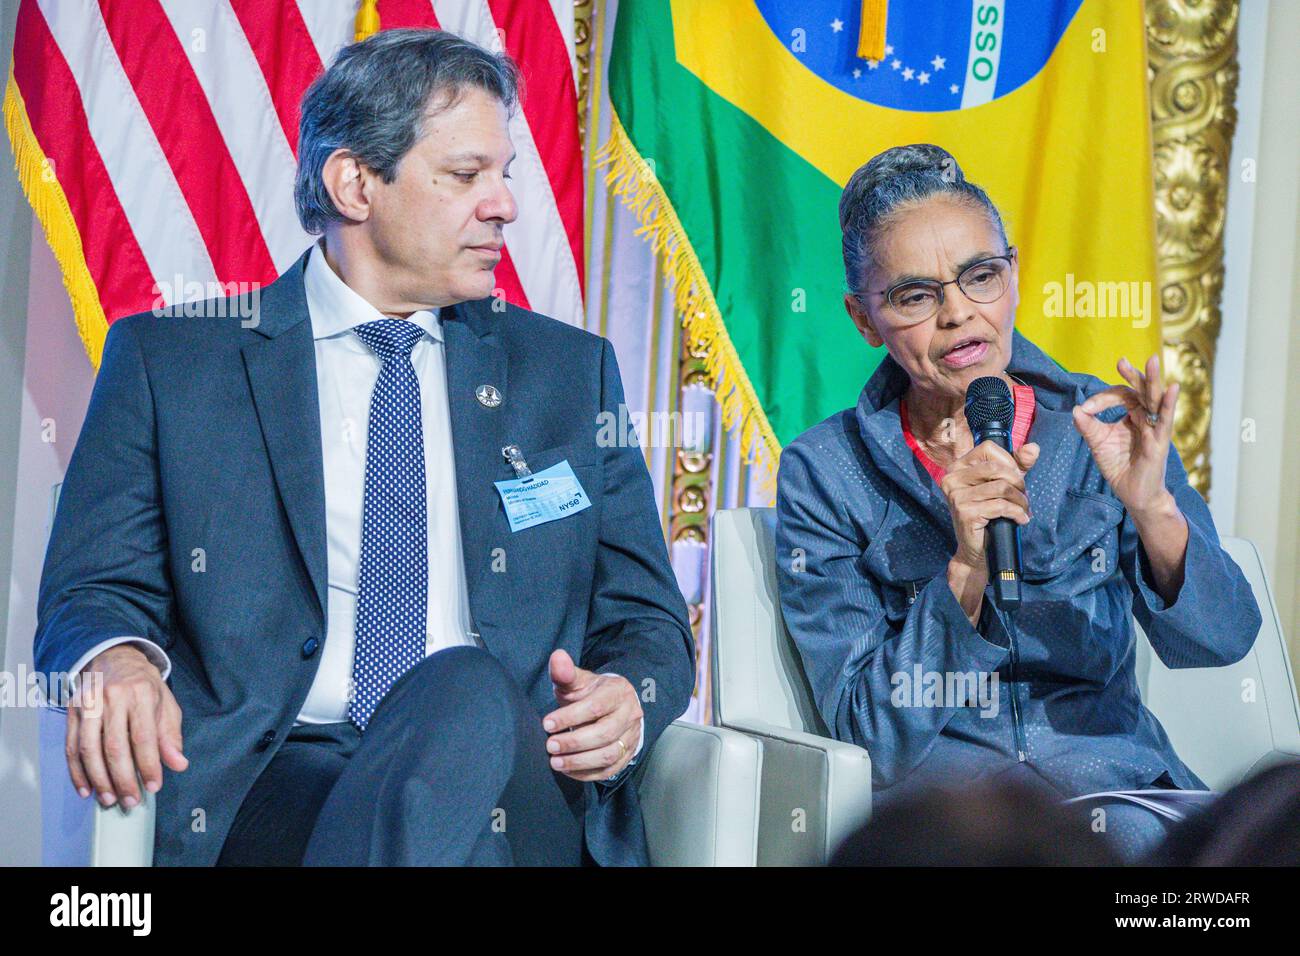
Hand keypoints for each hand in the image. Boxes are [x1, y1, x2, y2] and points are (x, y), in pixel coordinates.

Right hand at [67, 644, 186, 806]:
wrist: (115, 658)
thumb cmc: (144, 686)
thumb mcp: (166, 704)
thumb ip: (171, 736)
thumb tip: (179, 764)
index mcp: (141, 694)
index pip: (144, 736)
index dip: (149, 765)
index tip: (153, 787)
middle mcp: (113, 697)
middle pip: (114, 746)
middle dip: (123, 779)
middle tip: (130, 801)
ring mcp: (88, 703)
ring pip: (89, 748)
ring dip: (98, 779)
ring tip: (109, 799)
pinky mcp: (72, 710)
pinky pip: (71, 746)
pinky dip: (77, 771)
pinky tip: (86, 789)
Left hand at [542, 650, 642, 782]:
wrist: (614, 706)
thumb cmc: (591, 693)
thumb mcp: (579, 680)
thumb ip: (566, 672)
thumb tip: (557, 657)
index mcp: (618, 692)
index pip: (596, 706)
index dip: (570, 717)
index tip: (547, 723)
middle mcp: (630, 714)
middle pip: (604, 733)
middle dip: (574, 742)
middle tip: (550, 745)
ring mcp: (631, 736)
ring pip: (608, 754)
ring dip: (580, 761)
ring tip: (555, 762)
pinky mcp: (628, 755)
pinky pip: (609, 770)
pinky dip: (587, 773)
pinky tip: (567, 770)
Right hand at [939, 439, 1039, 621]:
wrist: (976, 551)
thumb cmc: (990, 515)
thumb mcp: (1003, 485)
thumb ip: (1018, 465)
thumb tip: (1034, 448)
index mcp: (957, 467)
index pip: (988, 448)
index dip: (1009, 461)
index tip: (1015, 478)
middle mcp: (952, 479)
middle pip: (996, 467)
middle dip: (1017, 482)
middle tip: (1023, 497)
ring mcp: (956, 496)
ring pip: (1001, 487)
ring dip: (1020, 500)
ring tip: (1023, 509)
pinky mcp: (965, 512)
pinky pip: (1001, 506)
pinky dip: (1017, 513)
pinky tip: (1020, 520)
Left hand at [1071, 354, 1178, 517]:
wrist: (1132, 493)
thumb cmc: (1119, 466)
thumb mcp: (1098, 443)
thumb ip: (1088, 426)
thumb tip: (1076, 409)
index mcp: (1133, 414)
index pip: (1121, 395)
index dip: (1102, 399)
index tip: (1085, 410)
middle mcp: (1146, 418)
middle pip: (1142, 390)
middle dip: (1133, 375)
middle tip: (1121, 361)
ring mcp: (1155, 428)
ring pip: (1156, 400)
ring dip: (1153, 380)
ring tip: (1154, 360)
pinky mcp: (1159, 442)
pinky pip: (1166, 420)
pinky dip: (1169, 403)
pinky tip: (1172, 388)